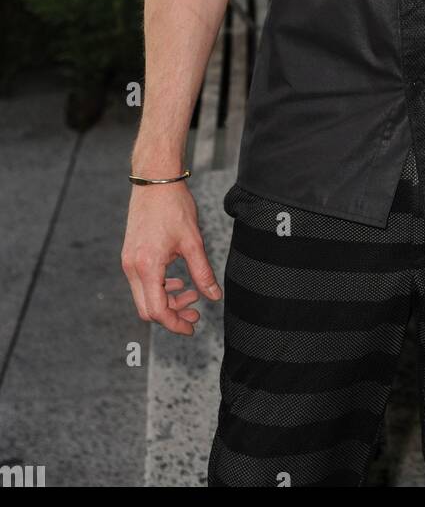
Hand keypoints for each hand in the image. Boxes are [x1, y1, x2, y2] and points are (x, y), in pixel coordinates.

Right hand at [121, 181, 222, 335]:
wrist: (154, 179)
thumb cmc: (173, 205)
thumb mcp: (193, 241)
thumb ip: (202, 272)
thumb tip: (213, 296)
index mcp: (147, 266)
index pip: (157, 310)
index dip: (175, 324)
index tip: (192, 327)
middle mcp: (132, 267)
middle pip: (147, 309)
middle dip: (172, 315)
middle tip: (196, 312)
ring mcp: (128, 261)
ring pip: (144, 296)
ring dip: (167, 300)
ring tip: (191, 292)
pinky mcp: (130, 254)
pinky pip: (143, 282)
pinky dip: (160, 287)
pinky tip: (178, 280)